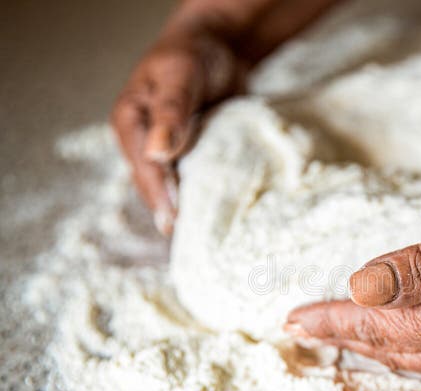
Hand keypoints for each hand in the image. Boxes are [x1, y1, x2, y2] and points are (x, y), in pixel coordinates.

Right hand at [111, 30, 242, 232]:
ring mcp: (167, 149)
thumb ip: (171, 111)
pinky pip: (193, 178)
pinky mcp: (190, 152)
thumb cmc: (194, 54)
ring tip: (203, 239)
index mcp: (130, 122)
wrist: (217, 45)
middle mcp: (144, 140)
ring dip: (187, 208)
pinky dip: (203, 195)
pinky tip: (218, 215)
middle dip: (171, 212)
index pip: (145, 168)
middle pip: (155, 185)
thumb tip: (157, 153)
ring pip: (173, 186)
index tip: (174, 223)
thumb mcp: (181, 76)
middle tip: (190, 243)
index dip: (160, 196)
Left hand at [285, 205, 420, 382]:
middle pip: (394, 351)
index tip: (293, 318)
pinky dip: (414, 346)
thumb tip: (362, 286)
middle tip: (306, 330)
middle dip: (346, 339)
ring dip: (378, 346)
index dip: (334, 320)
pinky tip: (412, 339)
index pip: (380, 328)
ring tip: (347, 336)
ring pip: (420, 357)